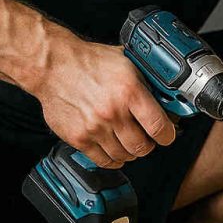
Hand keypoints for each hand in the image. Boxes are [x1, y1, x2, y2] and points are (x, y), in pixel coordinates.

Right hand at [32, 41, 176, 166]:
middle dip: (149, 144)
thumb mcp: (126, 62)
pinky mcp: (78, 138)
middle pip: (143, 147)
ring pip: (124, 156)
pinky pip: (103, 161)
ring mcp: (94, 128)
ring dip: (130, 152)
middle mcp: (113, 112)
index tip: (168, 134)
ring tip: (129, 141)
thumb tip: (166, 95)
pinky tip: (115, 150)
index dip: (168, 134)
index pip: (159, 127)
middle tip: (148, 138)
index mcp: (129, 91)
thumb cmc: (89, 61)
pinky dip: (113, 159)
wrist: (54, 65)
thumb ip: (147, 81)